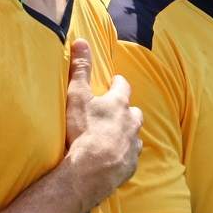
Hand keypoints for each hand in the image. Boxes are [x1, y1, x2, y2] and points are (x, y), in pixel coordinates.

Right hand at [64, 40, 143, 203]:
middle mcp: (131, 122)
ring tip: (115, 135)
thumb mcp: (77, 96)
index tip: (114, 81)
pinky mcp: (131, 165)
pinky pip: (131, 156)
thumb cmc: (82, 131)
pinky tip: (116, 157)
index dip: (118, 83)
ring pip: (135, 134)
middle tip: (115, 111)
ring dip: (127, 132)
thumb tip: (81, 41)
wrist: (90, 171)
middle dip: (127, 110)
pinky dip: (125, 154)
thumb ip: (80, 68)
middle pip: (134, 112)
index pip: (123, 86)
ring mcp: (133, 145)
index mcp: (119, 104)